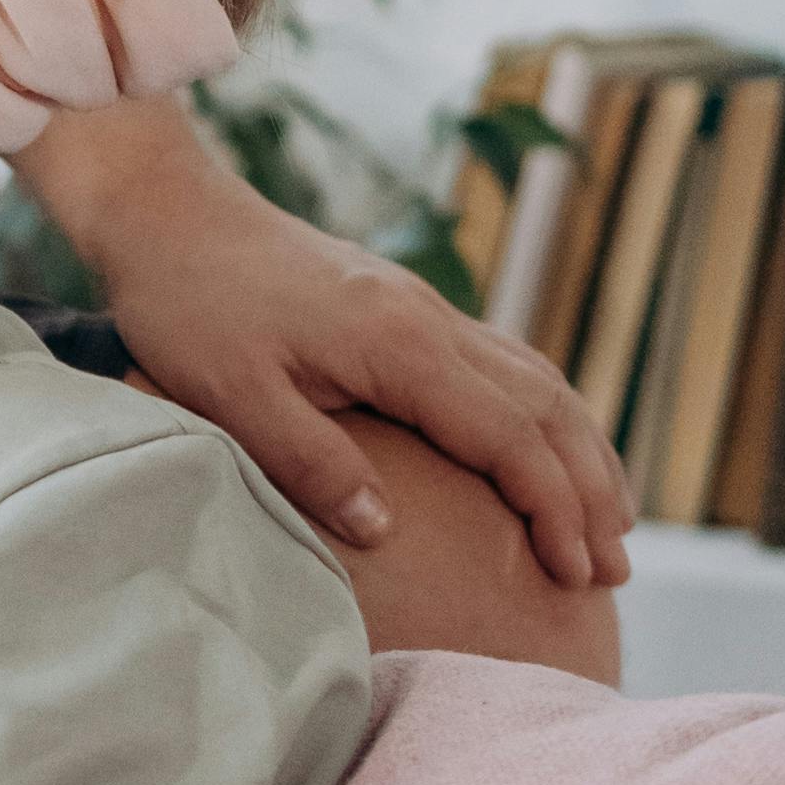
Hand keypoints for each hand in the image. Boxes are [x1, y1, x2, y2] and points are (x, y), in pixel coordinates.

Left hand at [44, 120, 628, 589]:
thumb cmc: (190, 305)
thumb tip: (385, 532)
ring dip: (579, 453)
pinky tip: (549, 451)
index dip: (552, 506)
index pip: (508, 436)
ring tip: (610, 523)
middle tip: (613, 572)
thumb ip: (311, 463)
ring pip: (536, 383)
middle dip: (588, 491)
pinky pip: (504, 365)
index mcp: (400, 345)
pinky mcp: (406, 311)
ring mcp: (424, 311)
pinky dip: (544, 416)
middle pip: (545, 410)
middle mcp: (431, 322)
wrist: (171, 213)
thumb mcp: (230, 397)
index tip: (577, 571)